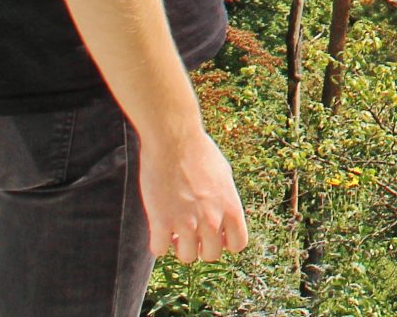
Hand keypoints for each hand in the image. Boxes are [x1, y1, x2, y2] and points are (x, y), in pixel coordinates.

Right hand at [141, 123, 249, 264]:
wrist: (174, 139)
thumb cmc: (198, 151)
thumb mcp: (223, 174)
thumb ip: (225, 199)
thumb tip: (224, 216)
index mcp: (231, 208)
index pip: (238, 244)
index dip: (225, 242)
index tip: (214, 234)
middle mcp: (213, 220)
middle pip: (211, 255)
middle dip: (201, 246)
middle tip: (191, 231)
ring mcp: (188, 223)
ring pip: (187, 257)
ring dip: (180, 246)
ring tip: (174, 228)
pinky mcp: (162, 222)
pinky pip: (159, 250)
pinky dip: (158, 242)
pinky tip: (158, 226)